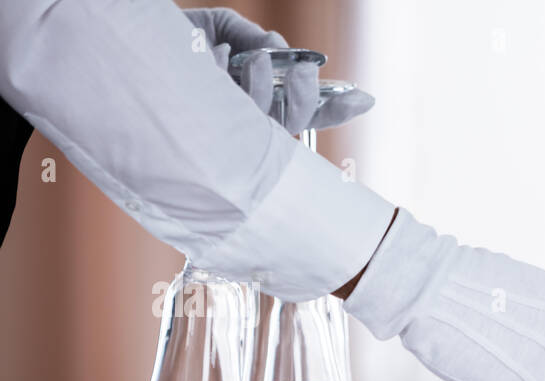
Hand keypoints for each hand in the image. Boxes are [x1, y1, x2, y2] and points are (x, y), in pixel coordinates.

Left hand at [184, 7, 373, 134]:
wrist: (120, 46)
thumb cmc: (172, 44)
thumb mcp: (220, 28)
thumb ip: (255, 37)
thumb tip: (279, 48)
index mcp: (262, 102)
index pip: (310, 113)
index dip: (339, 108)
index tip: (365, 98)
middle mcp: (249, 123)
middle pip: (296, 122)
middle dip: (307, 95)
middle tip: (303, 69)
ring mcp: (226, 129)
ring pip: (267, 122)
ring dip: (267, 87)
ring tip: (251, 58)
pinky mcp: (201, 127)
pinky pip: (226, 108)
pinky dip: (225, 73)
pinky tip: (212, 53)